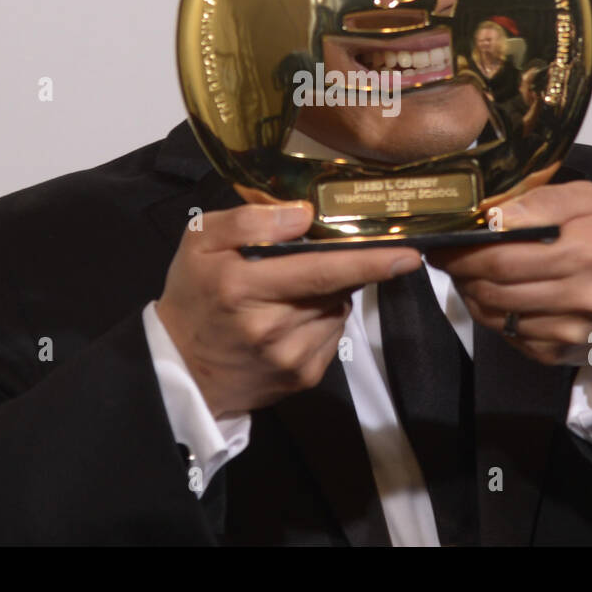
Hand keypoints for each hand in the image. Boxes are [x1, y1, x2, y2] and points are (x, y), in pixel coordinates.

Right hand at [156, 201, 421, 416]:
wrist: (182, 369)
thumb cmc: (194, 293)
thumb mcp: (200, 241)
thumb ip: (248, 220)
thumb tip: (303, 213)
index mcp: (242, 286)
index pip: (321, 269)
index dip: (368, 260)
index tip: (409, 253)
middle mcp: (269, 327)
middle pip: (336, 288)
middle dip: (351, 267)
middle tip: (355, 253)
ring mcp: (289, 357)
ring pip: (337, 310)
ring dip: (330, 293)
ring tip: (296, 289)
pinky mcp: (302, 377)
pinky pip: (333, 335)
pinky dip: (323, 319)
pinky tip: (294, 317)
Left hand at [427, 181, 591, 365]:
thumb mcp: (588, 202)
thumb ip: (541, 201)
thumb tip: (493, 213)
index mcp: (587, 253)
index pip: (504, 256)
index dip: (465, 249)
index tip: (444, 239)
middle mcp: (580, 297)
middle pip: (493, 286)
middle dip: (460, 269)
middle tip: (445, 255)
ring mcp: (566, 330)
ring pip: (492, 313)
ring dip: (469, 290)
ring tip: (464, 270)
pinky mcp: (554, 352)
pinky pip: (503, 333)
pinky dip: (487, 312)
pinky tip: (488, 292)